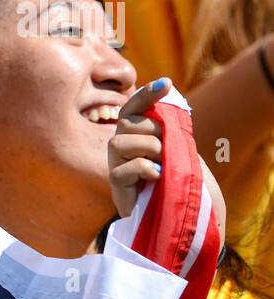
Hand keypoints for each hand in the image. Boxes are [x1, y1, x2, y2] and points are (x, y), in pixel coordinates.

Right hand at [108, 77, 168, 218]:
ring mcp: (116, 167)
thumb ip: (170, 129)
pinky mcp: (117, 187)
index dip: (146, 94)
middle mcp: (122, 148)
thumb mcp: (180, 149)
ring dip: (147, 147)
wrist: (181, 215)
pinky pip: (122, 170)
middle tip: (169, 144)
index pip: (132, 107)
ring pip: (118, 143)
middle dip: (152, 128)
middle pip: (125, 123)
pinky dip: (144, 168)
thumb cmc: (180, 182)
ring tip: (163, 161)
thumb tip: (169, 103)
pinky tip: (158, 175)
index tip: (166, 83)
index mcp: (136, 135)